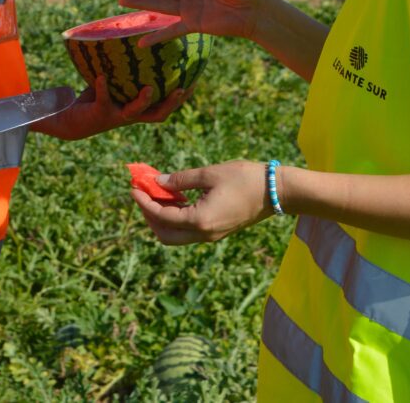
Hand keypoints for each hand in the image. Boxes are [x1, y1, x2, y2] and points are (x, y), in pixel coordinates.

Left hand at [35, 75, 191, 140]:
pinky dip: (102, 88)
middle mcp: (130, 115)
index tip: (195, 80)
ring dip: (143, 101)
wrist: (69, 119)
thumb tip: (134, 39)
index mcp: (138, 108)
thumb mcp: (113, 82)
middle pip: (158, 114)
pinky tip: (100, 76)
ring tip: (149, 88)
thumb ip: (123, 68)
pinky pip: (103, 100)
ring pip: (135, 112)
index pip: (165, 104)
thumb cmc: (94, 97)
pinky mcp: (99, 113)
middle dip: (172, 103)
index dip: (181, 97)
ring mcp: (116, 116)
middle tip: (182, 88)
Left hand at [132, 159, 272, 243]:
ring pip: (176, 235)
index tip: (133, 188)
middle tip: (142, 193)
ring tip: (156, 192)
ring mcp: (211, 235)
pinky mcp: (217, 230)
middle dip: (149, 215)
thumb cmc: (244, 179)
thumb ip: (181, 180)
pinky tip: (175, 196)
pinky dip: (176, 216)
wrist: (276, 192)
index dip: (144, 203)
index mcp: (200, 221)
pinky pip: (189, 229)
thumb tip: (158, 182)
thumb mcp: (209, 174)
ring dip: (162, 217)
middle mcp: (204, 234)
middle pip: (165, 235)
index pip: (162, 216)